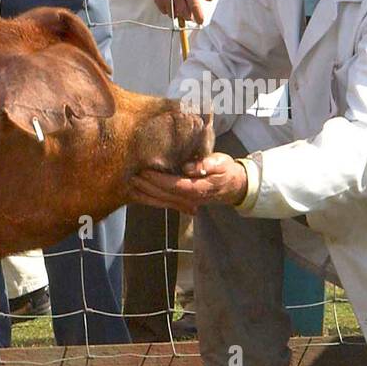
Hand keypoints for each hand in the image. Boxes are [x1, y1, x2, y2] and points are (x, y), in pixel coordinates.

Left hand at [128, 152, 247, 214]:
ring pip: (162, 200)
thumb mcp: (221, 163)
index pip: (174, 185)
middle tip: (132, 175)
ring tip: (132, 182)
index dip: (159, 179)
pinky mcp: (183, 200)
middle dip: (147, 186)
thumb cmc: (227, 171)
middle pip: (164, 194)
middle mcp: (190, 197)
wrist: (234, 186)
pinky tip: (140, 191)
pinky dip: (151, 197)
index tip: (146, 171)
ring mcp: (186, 201)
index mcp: (199, 188)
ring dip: (146, 193)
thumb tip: (187, 168)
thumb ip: (205, 165)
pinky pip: (164, 200)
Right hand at [149, 0, 213, 23]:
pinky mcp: (158, 0)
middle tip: (189, 15)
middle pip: (185, 13)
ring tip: (178, 6)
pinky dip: (169, 10)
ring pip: (174, 14)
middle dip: (188, 17)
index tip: (200, 22)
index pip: (195, 6)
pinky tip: (170, 3)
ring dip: (178, 13)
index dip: (199, 16)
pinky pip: (165, 12)